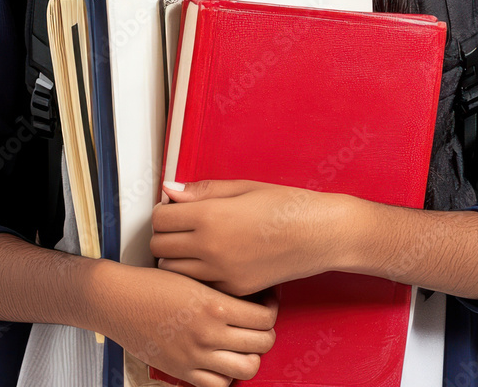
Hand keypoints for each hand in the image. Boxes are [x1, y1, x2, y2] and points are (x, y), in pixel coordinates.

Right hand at [96, 262, 277, 386]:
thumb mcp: (192, 276)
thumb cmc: (151, 283)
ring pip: (247, 368)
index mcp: (213, 305)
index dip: (272, 309)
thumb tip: (246, 292)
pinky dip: (227, 375)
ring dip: (251, 355)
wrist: (118, 300)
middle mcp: (208, 333)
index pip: (264, 317)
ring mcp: (196, 356)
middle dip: (267, 332)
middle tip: (261, 322)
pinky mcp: (182, 371)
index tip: (267, 302)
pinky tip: (223, 359)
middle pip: (262, 343)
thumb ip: (219, 288)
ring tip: (245, 342)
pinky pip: (219, 385)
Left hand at [150, 178, 336, 296]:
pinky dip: (196, 275)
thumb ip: (201, 191)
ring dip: (176, 257)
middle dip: (165, 234)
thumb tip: (170, 191)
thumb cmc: (285, 205)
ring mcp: (221, 274)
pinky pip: (198, 285)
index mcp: (211, 216)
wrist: (318, 234)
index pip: (160, 218)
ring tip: (194, 243)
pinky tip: (211, 261)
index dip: (164, 210)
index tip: (174, 207)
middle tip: (181, 225)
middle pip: (160, 247)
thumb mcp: (242, 187)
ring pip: (173, 271)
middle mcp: (211, 248)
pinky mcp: (234, 290)